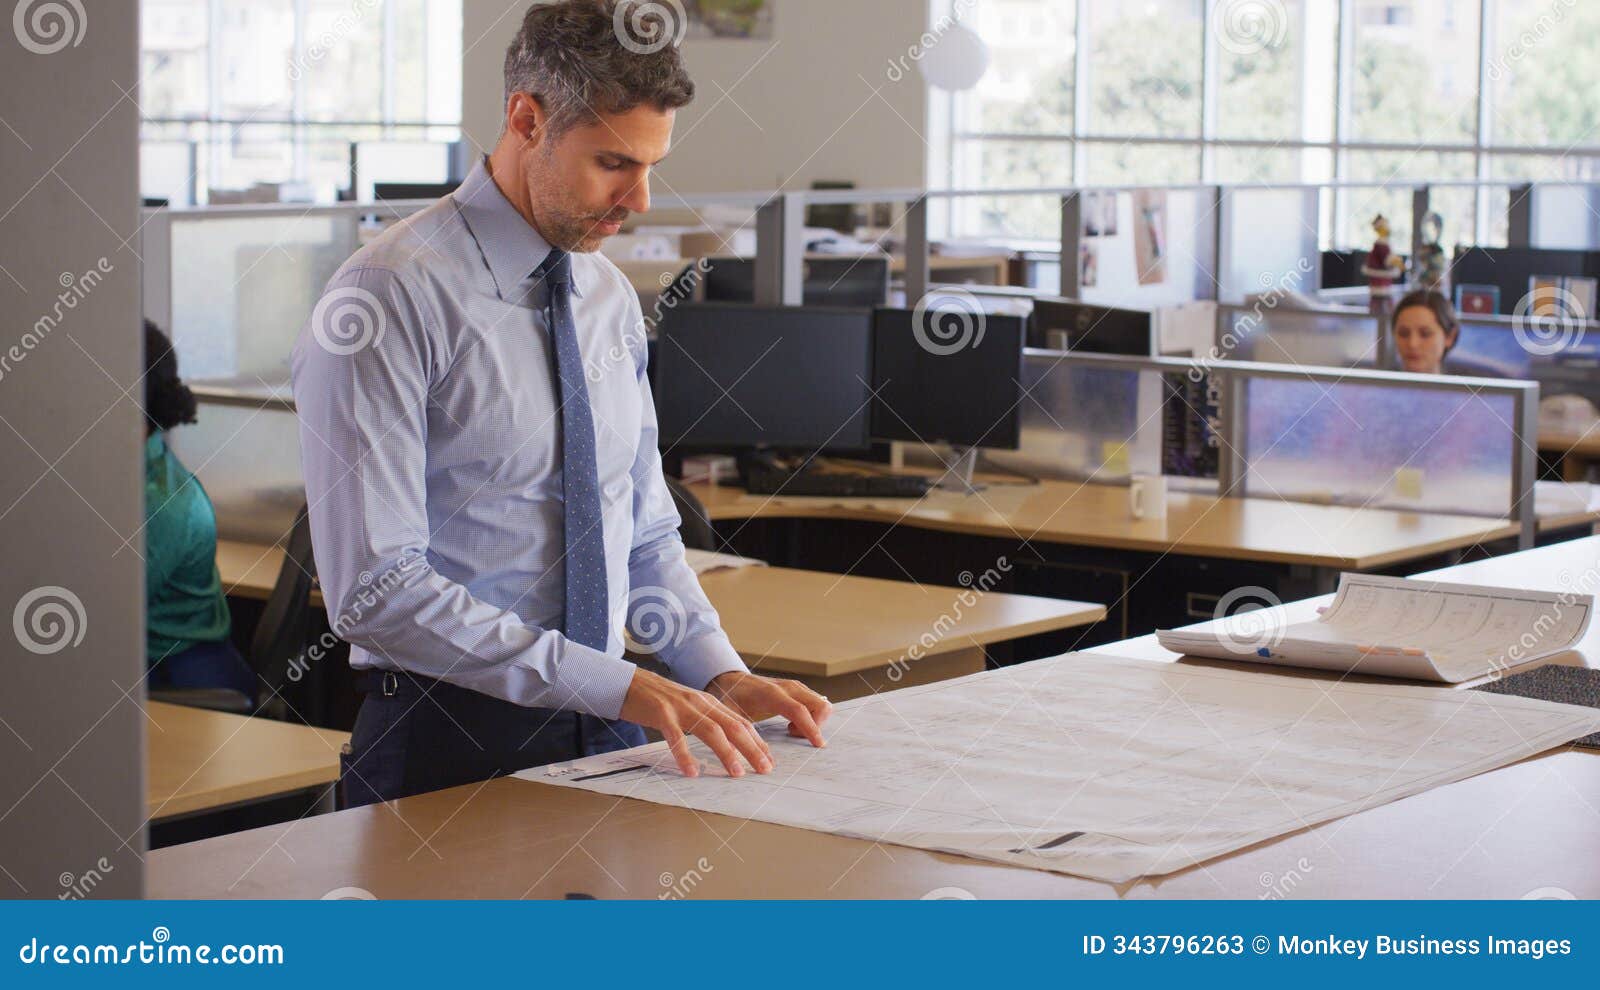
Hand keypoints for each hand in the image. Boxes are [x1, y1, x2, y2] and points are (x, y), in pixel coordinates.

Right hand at [619, 667, 772, 778]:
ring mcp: (681, 707)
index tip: (769, 761)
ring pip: (710, 730)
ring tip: (736, 772)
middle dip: (752, 748)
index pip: (741, 723)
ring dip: (726, 752)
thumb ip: (709, 723)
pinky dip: (685, 754)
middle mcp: (700, 703)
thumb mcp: (691, 709)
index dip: (757, 742)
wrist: (631, 683)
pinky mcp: (661, 713)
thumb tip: (730, 748)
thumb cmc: (662, 701)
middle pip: (733, 726)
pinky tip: (691, 771)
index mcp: (710, 703)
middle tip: (765, 769)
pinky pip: (675, 736)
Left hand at [707, 671, 830, 749]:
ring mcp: (795, 687)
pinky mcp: (799, 689)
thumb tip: (753, 759)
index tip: (818, 745)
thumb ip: (742, 737)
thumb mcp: (733, 719)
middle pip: (820, 705)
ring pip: (822, 704)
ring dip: (814, 722)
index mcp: (771, 694)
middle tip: (792, 733)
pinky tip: (792, 722)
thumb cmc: (732, 699)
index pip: (799, 710)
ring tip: (790, 729)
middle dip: (816, 726)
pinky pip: (817, 703)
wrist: (732, 680)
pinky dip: (812, 717)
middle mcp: (787, 687)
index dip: (811, 728)